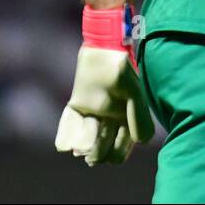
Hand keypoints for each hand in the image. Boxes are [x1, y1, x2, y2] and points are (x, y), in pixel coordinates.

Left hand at [55, 45, 153, 165]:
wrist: (104, 48)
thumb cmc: (121, 69)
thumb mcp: (134, 92)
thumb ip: (139, 115)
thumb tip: (141, 141)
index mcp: (127, 119)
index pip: (121, 148)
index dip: (115, 154)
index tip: (109, 156)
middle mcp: (110, 119)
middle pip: (102, 148)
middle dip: (98, 153)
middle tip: (91, 156)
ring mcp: (92, 112)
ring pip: (86, 139)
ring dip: (83, 146)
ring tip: (80, 149)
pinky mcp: (77, 104)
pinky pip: (70, 124)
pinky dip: (65, 136)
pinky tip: (63, 146)